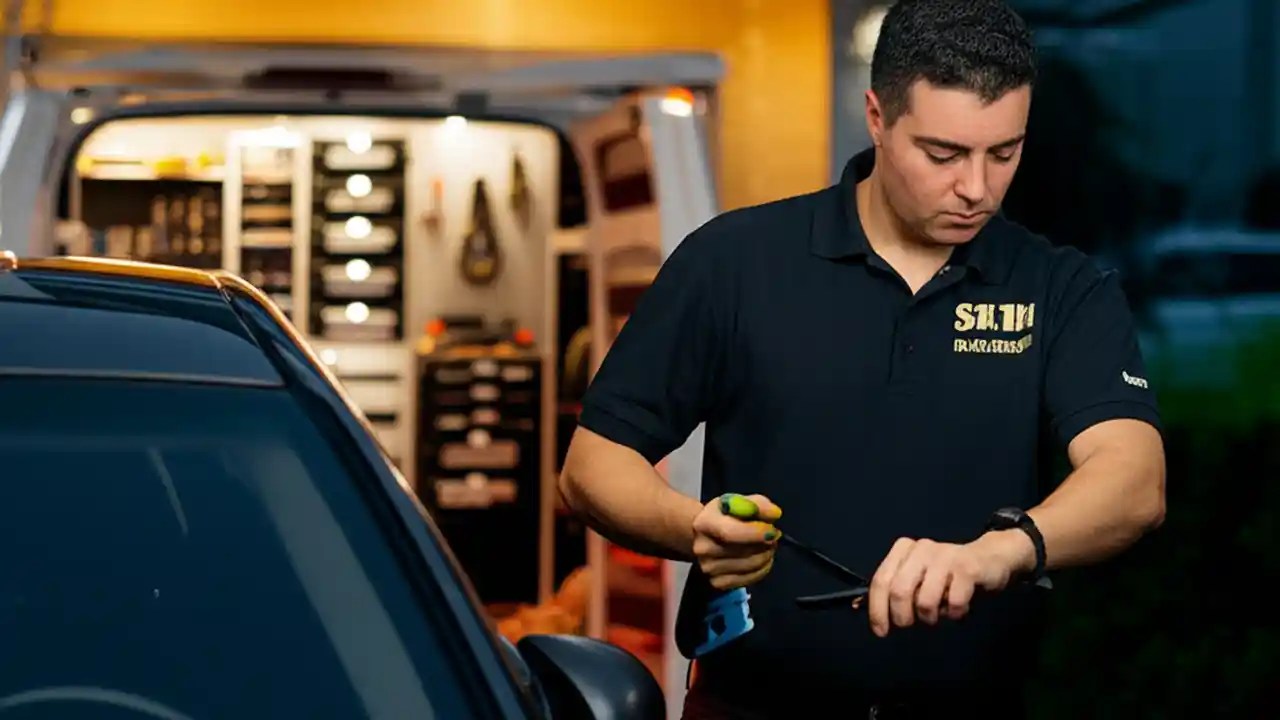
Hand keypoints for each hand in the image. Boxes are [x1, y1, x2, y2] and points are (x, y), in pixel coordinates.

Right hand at [691, 494, 781, 590]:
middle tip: (774, 536)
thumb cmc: (727, 515)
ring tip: (767, 546)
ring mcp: (708, 568)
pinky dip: (762, 570)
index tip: (773, 531)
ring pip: (749, 566)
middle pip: (742, 551)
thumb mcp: (740, 502)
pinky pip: (748, 579)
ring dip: (766, 556)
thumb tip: (775, 514)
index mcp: (704, 523)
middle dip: (765, 544)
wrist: (707, 535)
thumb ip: (759, 505)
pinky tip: (762, 560)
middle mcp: (702, 548)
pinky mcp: (717, 583)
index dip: (755, 533)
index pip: (730, 532)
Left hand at [864, 531, 1032, 636]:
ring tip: (939, 613)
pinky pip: (953, 603)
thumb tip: (857, 606)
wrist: (991, 558)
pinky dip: (954, 614)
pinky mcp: (967, 567)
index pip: (880, 581)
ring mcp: (945, 556)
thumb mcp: (917, 577)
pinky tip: (958, 609)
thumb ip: (891, 589)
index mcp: (904, 550)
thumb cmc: (947, 574)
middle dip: (902, 617)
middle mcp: (921, 549)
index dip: (877, 610)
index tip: (881, 631)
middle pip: (898, 591)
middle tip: (911, 625)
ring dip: (931, 617)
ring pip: (925, 601)